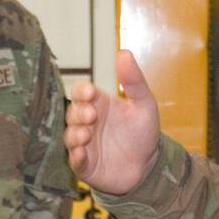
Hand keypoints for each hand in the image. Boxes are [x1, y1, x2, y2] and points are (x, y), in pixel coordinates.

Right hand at [65, 49, 160, 194]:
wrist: (148, 166)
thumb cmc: (143, 133)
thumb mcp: (144, 104)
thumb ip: (134, 81)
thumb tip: (124, 52)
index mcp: (99, 104)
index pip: (81, 93)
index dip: (82, 92)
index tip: (91, 94)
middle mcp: (87, 123)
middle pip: (72, 113)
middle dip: (79, 113)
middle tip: (92, 116)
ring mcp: (84, 144)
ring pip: (70, 136)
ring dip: (75, 134)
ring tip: (86, 135)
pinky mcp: (85, 165)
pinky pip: (74, 160)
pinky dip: (75, 157)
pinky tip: (81, 153)